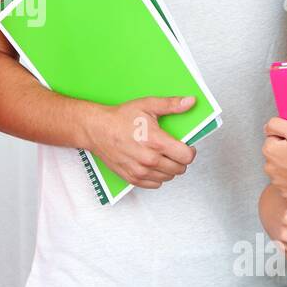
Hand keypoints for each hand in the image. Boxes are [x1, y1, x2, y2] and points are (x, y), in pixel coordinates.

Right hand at [82, 96, 197, 189]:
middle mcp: (149, 159)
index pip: (186, 156)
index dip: (190, 151)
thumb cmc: (119, 118)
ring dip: (169, 168)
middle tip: (174, 150)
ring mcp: (140, 171)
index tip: (187, 146)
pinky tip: (153, 164)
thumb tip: (190, 102)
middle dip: (181, 159)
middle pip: (180, 169)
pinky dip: (157, 176)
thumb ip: (171, 105)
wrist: (96, 129)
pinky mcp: (132, 178)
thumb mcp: (147, 105)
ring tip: (163, 156)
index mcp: (156, 141)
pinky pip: (155, 184)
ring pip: (168, 177)